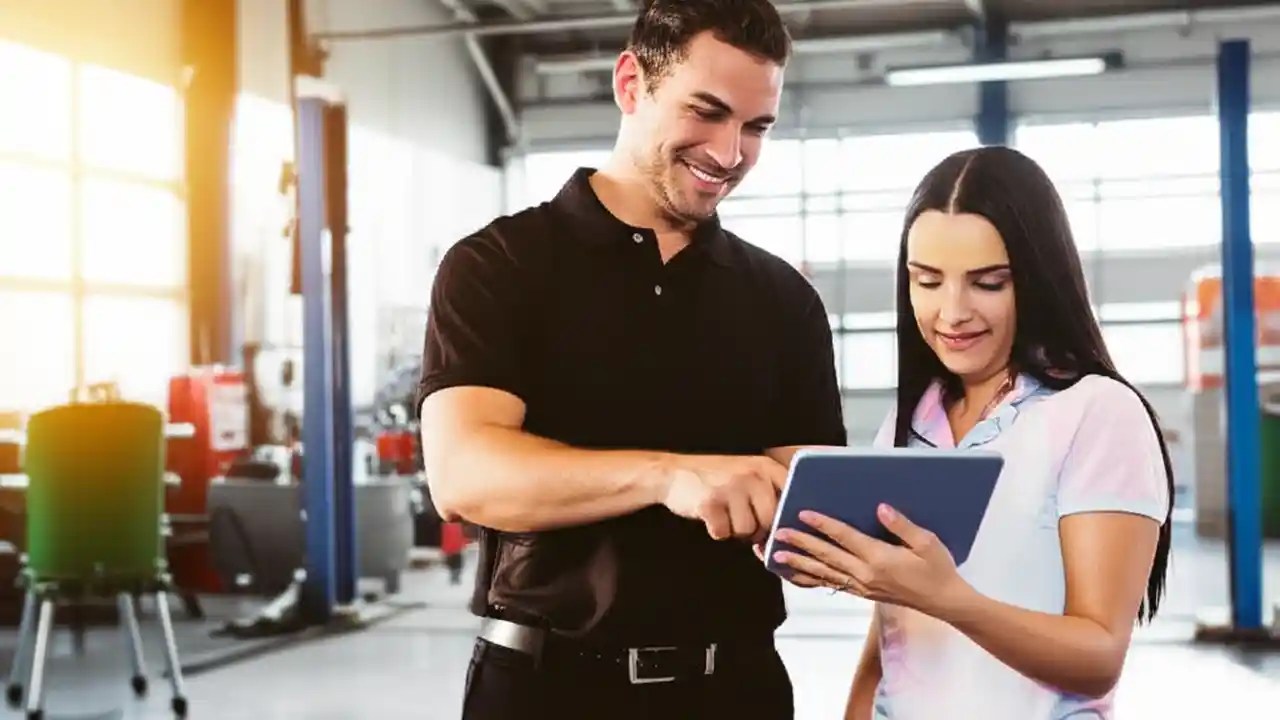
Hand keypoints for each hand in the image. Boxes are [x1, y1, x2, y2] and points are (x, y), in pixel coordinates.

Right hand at [659, 454, 786, 542]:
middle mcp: (750, 474)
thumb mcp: (747, 475)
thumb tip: (788, 530)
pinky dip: (716, 531)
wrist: (673, 472)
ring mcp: (730, 487)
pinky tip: (710, 516)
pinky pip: (723, 533)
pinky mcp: (710, 503)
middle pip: (770, 519)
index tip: (777, 522)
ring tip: (724, 514)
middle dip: (757, 529)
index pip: (792, 495)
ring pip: (747, 530)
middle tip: (742, 521)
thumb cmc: (716, 480)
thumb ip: (769, 494)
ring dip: (734, 530)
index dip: (786, 515)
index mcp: (764, 467)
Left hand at [771, 504, 972, 617]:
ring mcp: (862, 586)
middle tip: (779, 534)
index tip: (804, 513)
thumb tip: (880, 508)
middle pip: (827, 555)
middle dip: (801, 543)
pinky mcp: (863, 593)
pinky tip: (800, 573)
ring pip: (825, 572)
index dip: (823, 524)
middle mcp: (866, 574)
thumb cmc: (938, 569)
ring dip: (800, 563)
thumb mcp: (927, 543)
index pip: (845, 537)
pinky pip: (833, 584)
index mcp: (880, 558)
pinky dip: (814, 578)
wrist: (943, 602)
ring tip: (778, 556)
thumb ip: (902, 525)